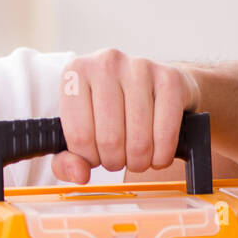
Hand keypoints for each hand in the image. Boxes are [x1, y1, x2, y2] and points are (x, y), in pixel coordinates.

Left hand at [52, 48, 200, 184]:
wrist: (159, 86)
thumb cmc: (114, 110)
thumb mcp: (81, 131)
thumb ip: (67, 159)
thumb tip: (79, 174)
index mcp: (76, 72)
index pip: (78, 135)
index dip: (88, 158)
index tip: (95, 157)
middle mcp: (106, 63)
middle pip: (109, 139)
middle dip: (114, 161)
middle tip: (118, 159)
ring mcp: (140, 67)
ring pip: (138, 140)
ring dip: (138, 161)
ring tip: (136, 157)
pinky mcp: (170, 79)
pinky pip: (165, 134)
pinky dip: (161, 155)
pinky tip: (157, 154)